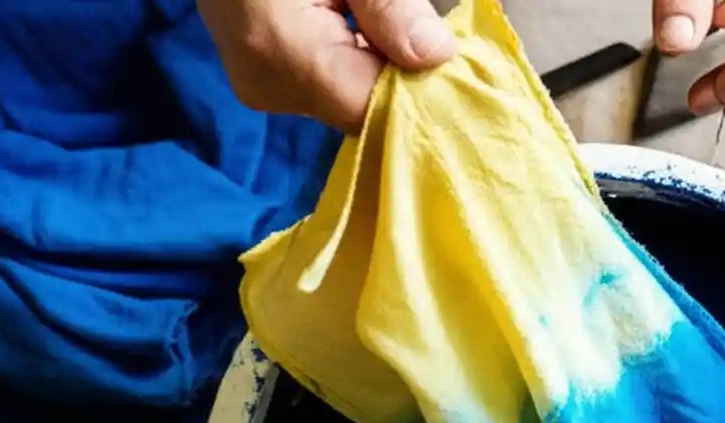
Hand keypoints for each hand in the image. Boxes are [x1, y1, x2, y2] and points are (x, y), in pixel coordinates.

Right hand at [197, 0, 457, 133]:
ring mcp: (260, 85)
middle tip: (442, 46)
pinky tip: (378, 36)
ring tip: (409, 33)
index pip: (374, 111)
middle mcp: (267, 85)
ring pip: (349, 100)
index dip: (423, 97)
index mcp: (282, 52)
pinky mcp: (262, 76)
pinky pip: (329, 85)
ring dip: (385, 71)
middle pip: (363, 110)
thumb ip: (388, 6)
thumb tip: (438, 56)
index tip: (464, 77)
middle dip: (407, 81)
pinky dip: (360, 65)